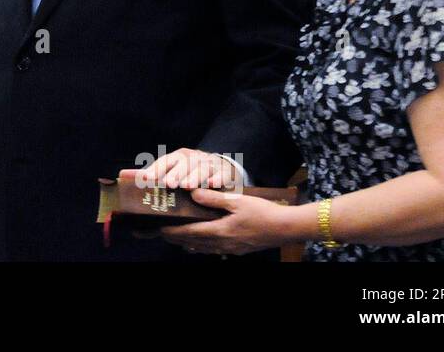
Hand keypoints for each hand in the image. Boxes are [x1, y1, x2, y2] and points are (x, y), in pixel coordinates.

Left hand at [120, 148, 240, 189]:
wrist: (217, 167)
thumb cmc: (187, 172)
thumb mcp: (169, 170)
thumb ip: (149, 175)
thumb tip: (121, 176)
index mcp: (177, 157)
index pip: (165, 161)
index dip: (156, 169)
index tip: (148, 178)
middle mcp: (192, 158)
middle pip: (184, 164)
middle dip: (176, 173)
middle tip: (170, 184)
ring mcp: (209, 163)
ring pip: (202, 168)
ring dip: (195, 177)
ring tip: (188, 186)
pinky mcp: (224, 171)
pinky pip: (222, 174)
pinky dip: (218, 179)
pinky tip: (213, 185)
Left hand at [159, 189, 293, 255]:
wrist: (285, 229)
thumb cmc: (263, 213)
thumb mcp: (237, 201)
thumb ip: (213, 198)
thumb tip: (192, 192)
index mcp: (218, 231)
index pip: (188, 232)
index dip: (171, 231)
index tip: (157, 228)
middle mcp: (221, 244)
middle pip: (191, 243)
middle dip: (174, 238)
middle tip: (160, 233)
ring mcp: (229, 249)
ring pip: (201, 248)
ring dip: (186, 242)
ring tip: (175, 237)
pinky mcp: (236, 250)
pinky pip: (212, 250)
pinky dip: (201, 246)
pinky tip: (198, 243)